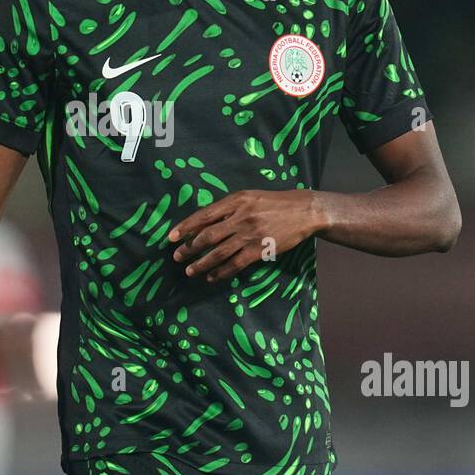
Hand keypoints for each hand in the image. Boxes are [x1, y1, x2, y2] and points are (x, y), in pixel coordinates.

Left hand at [168, 189, 320, 282]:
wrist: (303, 211)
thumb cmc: (274, 203)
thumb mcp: (249, 197)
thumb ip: (228, 208)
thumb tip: (204, 222)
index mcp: (235, 201)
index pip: (204, 215)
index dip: (185, 227)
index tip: (171, 237)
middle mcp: (240, 217)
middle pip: (208, 236)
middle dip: (189, 248)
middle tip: (177, 257)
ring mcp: (250, 235)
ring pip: (219, 253)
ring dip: (201, 264)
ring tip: (190, 271)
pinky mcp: (260, 250)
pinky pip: (235, 264)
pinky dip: (221, 272)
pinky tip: (212, 277)